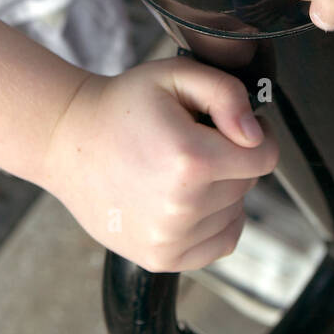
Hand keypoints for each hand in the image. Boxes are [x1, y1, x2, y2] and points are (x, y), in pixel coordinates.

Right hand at [39, 59, 278, 271]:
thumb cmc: (122, 106)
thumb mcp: (175, 75)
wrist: (67, 142)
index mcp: (190, 159)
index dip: (256, 134)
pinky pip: (220, 243)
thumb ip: (227, 94)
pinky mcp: (160, 258)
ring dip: (221, 191)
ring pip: (234, 212)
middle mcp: (182, 207)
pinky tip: (186, 198)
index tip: (231, 125)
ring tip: (179, 170)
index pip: (265, 157)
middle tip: (193, 141)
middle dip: (231, 159)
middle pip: (248, 183)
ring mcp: (169, 238)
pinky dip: (214, 221)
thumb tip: (255, 133)